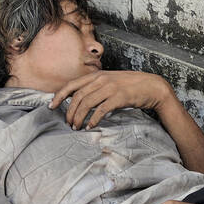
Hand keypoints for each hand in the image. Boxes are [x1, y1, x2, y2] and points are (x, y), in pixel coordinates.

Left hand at [50, 71, 173, 128]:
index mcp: (97, 75)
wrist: (151, 86)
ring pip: (87, 104)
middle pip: (77, 97)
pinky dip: (93, 120)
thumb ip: (94, 87)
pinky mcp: (119, 98)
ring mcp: (110, 88)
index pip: (72, 85)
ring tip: (77, 127)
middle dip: (70, 112)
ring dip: (79, 117)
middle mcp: (101, 79)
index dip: (59, 96)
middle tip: (68, 123)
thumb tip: (78, 98)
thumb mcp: (109, 82)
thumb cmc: (129, 86)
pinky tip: (90, 126)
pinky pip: (101, 110)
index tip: (52, 106)